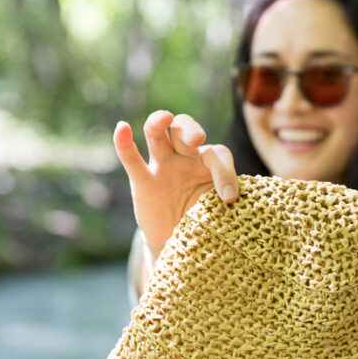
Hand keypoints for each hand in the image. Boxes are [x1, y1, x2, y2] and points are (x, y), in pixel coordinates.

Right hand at [114, 110, 239, 251]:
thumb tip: (235, 200)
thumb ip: (226, 200)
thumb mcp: (221, 209)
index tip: (229, 199)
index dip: (226, 173)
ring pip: (157, 134)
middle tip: (197, 140)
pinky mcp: (143, 182)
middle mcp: (185, 157)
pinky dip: (124, 144)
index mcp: (209, 162)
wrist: (178, 240)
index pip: (219, 154)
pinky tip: (122, 127)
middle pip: (185, 129)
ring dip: (159, 122)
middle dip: (191, 130)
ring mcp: (162, 167)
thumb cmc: (205, 219)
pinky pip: (132, 160)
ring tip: (165, 118)